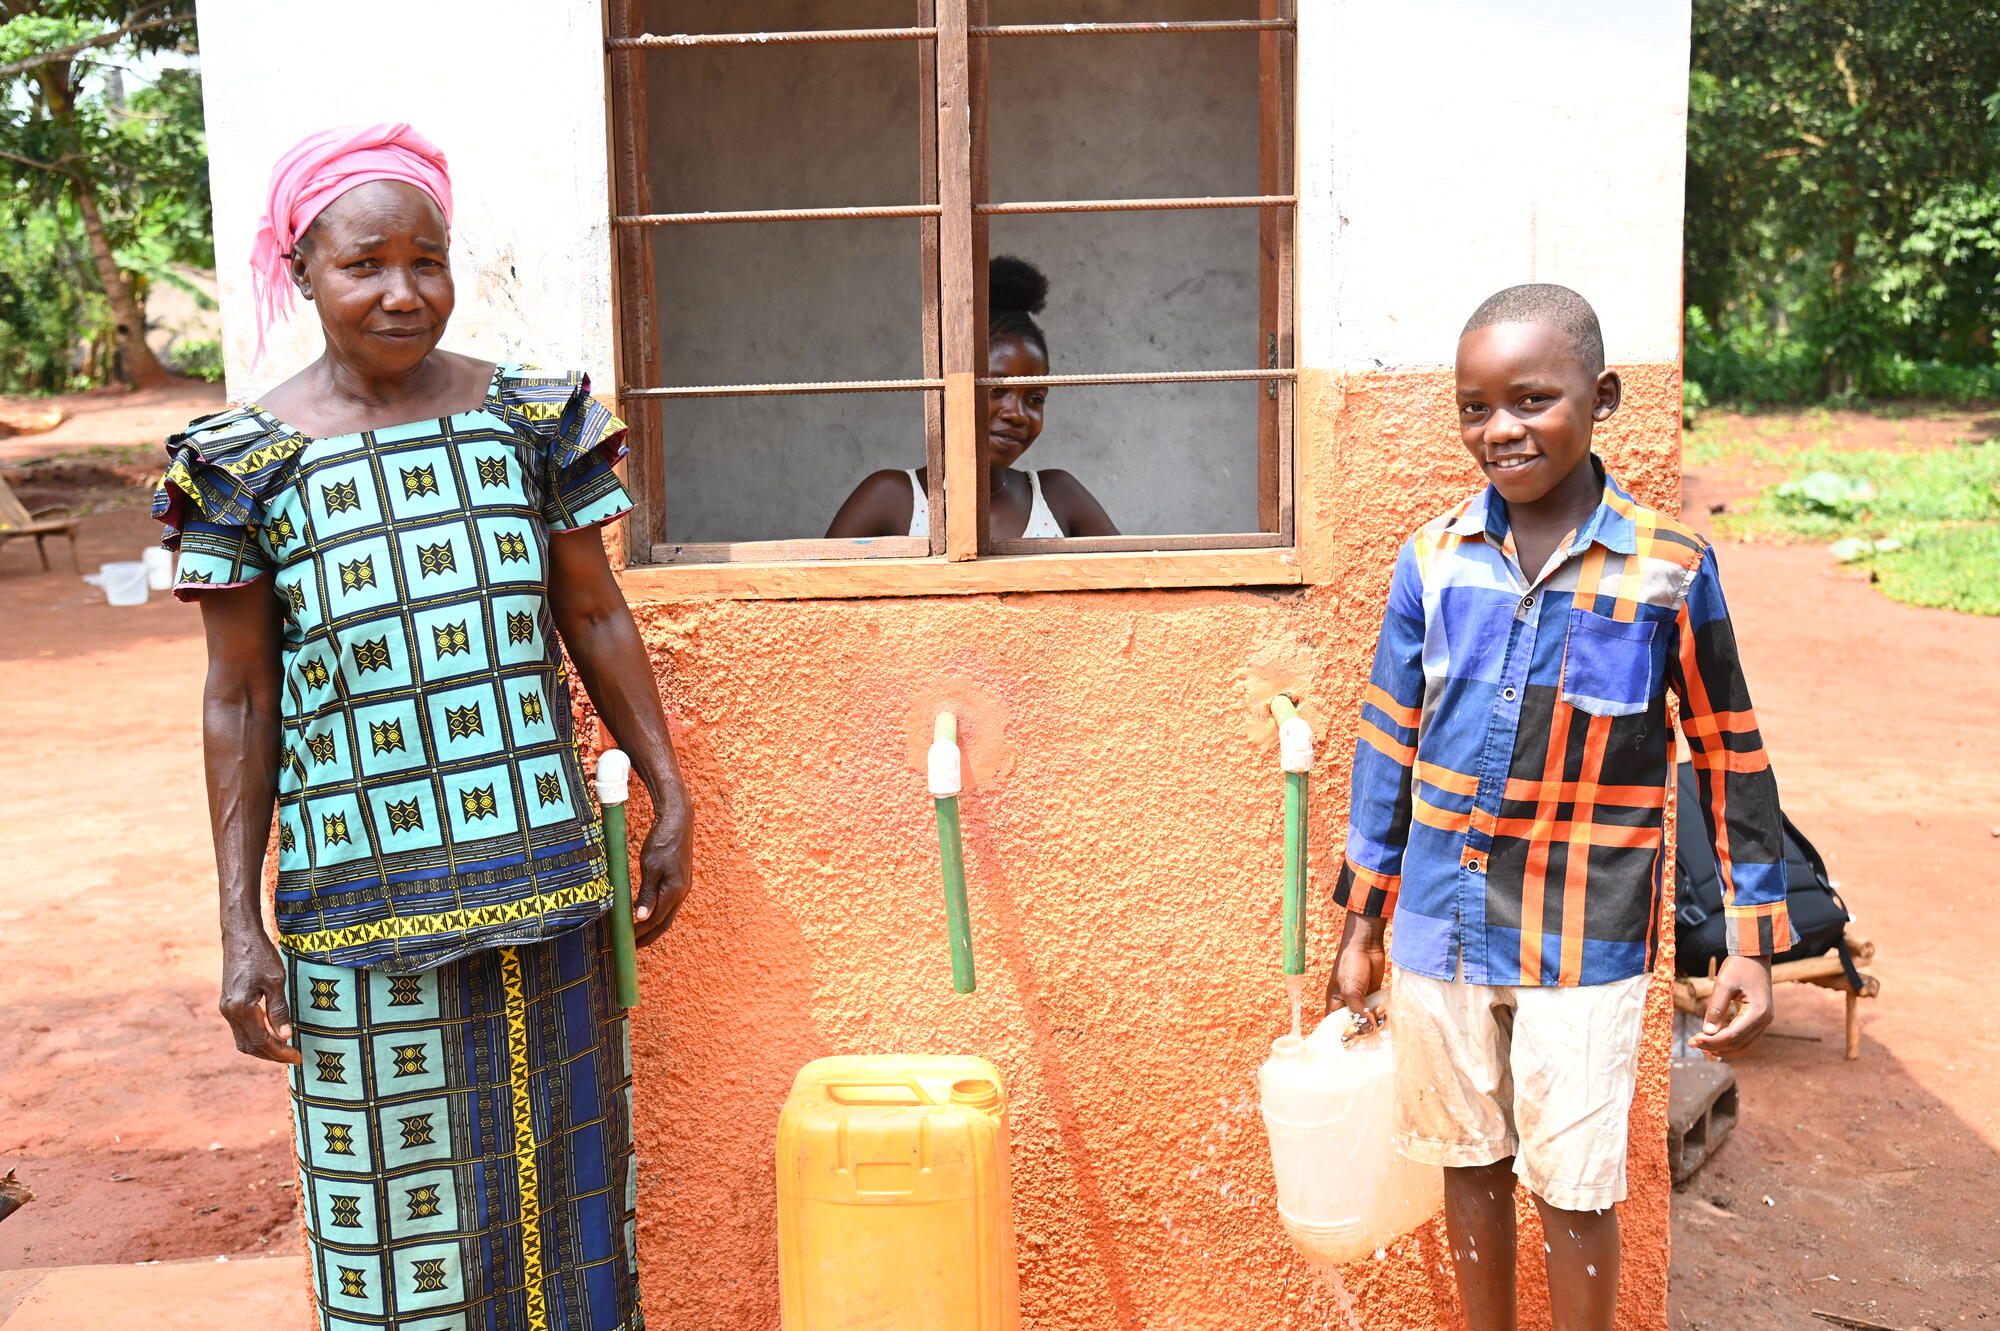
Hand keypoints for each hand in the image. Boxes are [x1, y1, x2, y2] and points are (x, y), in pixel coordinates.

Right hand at [218, 926, 300, 1065]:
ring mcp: (226, 1008)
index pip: (261, 1041)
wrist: (240, 936)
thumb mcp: (276, 981)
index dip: (279, 1053)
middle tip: (293, 1057)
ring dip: (262, 1048)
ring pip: (243, 1040)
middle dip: (271, 1055)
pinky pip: (241, 1029)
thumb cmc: (260, 955)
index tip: (297, 1057)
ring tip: (284, 1050)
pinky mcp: (228, 1003)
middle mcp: (229, 1012)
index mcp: (240, 1008)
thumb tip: (285, 1036)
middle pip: (249, 1046)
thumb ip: (279, 1010)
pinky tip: (271, 1035)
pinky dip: (256, 1037)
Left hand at [633, 772, 692, 945]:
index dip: (641, 933)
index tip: (626, 942)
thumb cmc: (662, 842)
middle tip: (632, 949)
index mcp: (675, 891)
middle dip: (649, 937)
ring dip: (653, 927)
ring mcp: (683, 887)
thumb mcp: (650, 868)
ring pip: (668, 914)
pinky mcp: (680, 881)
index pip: (656, 920)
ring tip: (637, 935)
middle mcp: (682, 893)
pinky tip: (646, 913)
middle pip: (665, 923)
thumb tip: (643, 918)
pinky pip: (669, 904)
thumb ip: (647, 894)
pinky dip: (657, 913)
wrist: (679, 822)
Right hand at [1325, 910, 1388, 1031]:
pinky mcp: (1373, 995)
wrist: (1366, 946)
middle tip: (1372, 1025)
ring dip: (1375, 1019)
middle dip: (1364, 1027)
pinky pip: (1376, 1011)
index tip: (1354, 1040)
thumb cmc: (1351, 966)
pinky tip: (1384, 1009)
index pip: (1336, 1026)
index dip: (1344, 1034)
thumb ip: (1358, 1012)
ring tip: (1379, 1010)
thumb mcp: (1351, 991)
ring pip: (1368, 1019)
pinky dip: (1381, 1013)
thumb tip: (1369, 1029)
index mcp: (1335, 1004)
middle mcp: (1347, 1004)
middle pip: (1354, 1025)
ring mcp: (1361, 1000)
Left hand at [1688, 953, 1773, 1056]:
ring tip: (1703, 1047)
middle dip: (1715, 1046)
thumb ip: (1715, 1008)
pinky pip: (1747, 1037)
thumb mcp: (1724, 984)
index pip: (1733, 1035)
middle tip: (1693, 1044)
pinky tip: (1716, 1042)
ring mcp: (1765, 1020)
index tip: (1694, 1040)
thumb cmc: (1739, 966)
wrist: (1755, 955)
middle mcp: (1765, 1020)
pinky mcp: (1761, 1018)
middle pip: (1739, 1043)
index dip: (1712, 1041)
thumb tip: (1707, 1032)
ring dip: (1724, 1048)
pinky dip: (1732, 1042)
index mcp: (1758, 1012)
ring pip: (1744, 1044)